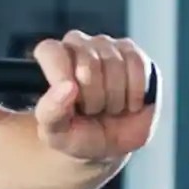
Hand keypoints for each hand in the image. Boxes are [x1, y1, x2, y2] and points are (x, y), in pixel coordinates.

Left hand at [31, 30, 158, 160]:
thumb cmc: (74, 133)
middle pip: (87, 61)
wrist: (107, 144)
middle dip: (93, 96)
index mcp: (51, 58)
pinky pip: (138, 65)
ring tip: (108, 108)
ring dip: (115, 97)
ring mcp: (107, 46)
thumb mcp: (54, 130)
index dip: (61, 75)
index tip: (71, 103)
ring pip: (115, 63)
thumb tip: (68, 86)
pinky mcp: (134, 53)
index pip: (50, 51)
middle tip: (92, 111)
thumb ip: (52, 109)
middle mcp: (77, 45)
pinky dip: (135, 92)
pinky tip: (128, 103)